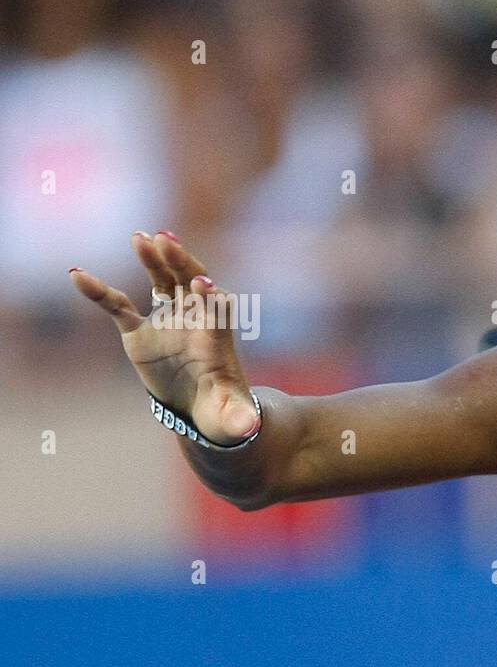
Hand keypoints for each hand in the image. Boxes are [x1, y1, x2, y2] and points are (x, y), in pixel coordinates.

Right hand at [69, 231, 260, 446]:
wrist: (200, 408)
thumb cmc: (221, 410)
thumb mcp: (232, 417)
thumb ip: (240, 418)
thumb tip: (248, 428)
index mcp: (218, 339)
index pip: (218, 311)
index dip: (211, 298)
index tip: (204, 285)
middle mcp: (195, 321)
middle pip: (191, 282)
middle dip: (182, 263)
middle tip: (168, 241)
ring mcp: (168, 321)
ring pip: (162, 282)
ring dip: (152, 260)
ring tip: (141, 238)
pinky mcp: (140, 331)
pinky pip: (118, 306)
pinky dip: (100, 292)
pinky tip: (77, 275)